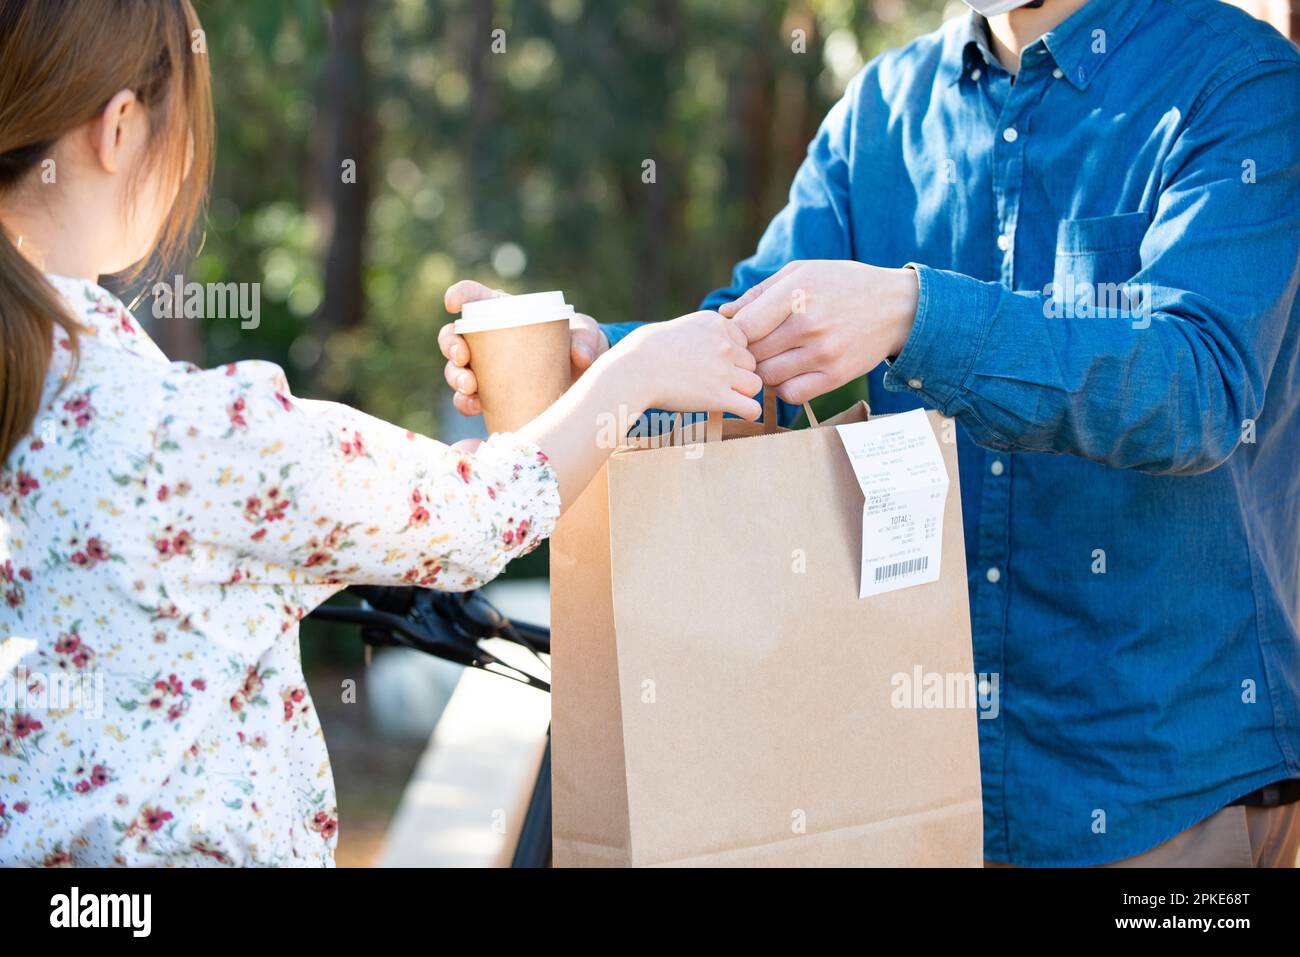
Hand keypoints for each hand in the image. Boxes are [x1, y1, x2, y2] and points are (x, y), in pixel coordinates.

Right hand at [439, 280, 609, 416]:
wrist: (583, 383)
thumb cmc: (579, 345)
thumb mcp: (586, 334)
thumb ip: (586, 337)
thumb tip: (580, 356)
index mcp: (504, 313)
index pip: (475, 297)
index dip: (459, 295)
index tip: (452, 304)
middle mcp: (489, 340)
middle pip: (454, 336)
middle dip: (450, 346)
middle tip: (463, 358)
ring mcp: (486, 369)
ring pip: (456, 370)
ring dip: (455, 377)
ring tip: (469, 388)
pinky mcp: (490, 396)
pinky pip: (467, 400)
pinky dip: (465, 403)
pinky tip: (475, 407)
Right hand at [611, 310, 761, 419]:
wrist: (631, 372)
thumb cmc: (644, 351)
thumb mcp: (680, 327)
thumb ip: (703, 333)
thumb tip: (712, 344)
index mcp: (716, 323)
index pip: (744, 340)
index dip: (731, 354)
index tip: (711, 363)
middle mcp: (724, 343)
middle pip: (751, 362)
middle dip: (737, 373)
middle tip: (712, 382)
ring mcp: (723, 370)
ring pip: (755, 384)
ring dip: (742, 392)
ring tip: (720, 396)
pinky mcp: (718, 396)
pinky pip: (751, 407)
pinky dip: (748, 412)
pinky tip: (735, 411)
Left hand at [719, 260, 917, 404]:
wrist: (896, 307)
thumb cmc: (841, 285)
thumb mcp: (802, 272)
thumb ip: (760, 293)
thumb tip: (725, 315)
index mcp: (797, 293)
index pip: (744, 327)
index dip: (735, 334)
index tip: (741, 332)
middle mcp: (809, 325)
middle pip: (753, 353)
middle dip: (747, 353)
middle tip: (755, 347)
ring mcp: (823, 353)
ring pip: (768, 377)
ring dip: (763, 371)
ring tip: (773, 358)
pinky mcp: (836, 376)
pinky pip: (791, 394)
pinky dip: (783, 387)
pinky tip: (790, 372)